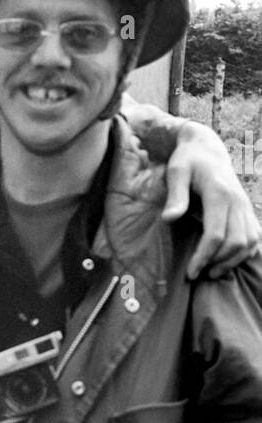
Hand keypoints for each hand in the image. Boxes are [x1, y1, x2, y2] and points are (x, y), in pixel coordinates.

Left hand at [162, 122, 260, 279]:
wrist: (207, 148)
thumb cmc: (188, 160)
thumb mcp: (176, 171)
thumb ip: (175, 195)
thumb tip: (169, 219)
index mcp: (219, 193)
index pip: (216, 234)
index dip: (204, 256)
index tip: (190, 272)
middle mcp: (237, 201)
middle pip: (235, 242)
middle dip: (217, 262)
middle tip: (197, 274)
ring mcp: (245, 206)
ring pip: (249, 242)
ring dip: (233, 261)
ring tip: (212, 272)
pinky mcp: (247, 210)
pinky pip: (255, 237)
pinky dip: (246, 252)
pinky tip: (229, 261)